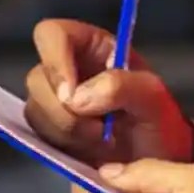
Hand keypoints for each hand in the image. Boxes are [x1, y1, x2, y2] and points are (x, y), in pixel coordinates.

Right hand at [23, 19, 193, 165]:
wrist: (157, 159)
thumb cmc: (158, 119)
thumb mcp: (153, 96)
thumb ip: (121, 86)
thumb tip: (77, 98)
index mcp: (91, 46)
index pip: (52, 34)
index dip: (54, 58)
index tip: (70, 94)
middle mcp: (67, 69)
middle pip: (36, 78)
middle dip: (63, 110)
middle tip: (99, 128)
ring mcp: (55, 102)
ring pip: (34, 111)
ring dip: (67, 132)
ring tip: (102, 139)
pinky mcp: (51, 132)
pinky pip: (37, 137)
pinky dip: (62, 147)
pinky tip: (89, 151)